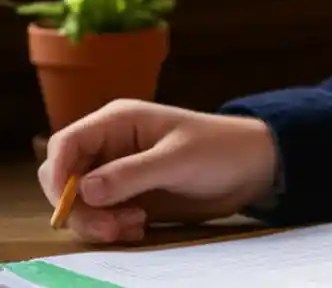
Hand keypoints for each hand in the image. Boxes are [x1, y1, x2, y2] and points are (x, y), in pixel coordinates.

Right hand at [38, 99, 279, 243]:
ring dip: (98, 221)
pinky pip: (102, 216)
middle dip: (79, 207)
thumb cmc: (220, 150)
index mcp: (117, 122)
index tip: (68, 206)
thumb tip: (84, 189)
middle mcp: (111, 146)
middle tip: (112, 227)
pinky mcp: (129, 196)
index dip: (58, 175)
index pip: (66, 144)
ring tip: (136, 225)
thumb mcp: (178, 160)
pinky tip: (140, 227)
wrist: (253, 168)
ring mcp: (118, 172)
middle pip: (66, 178)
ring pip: (81, 203)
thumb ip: (131, 174)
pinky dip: (112, 227)